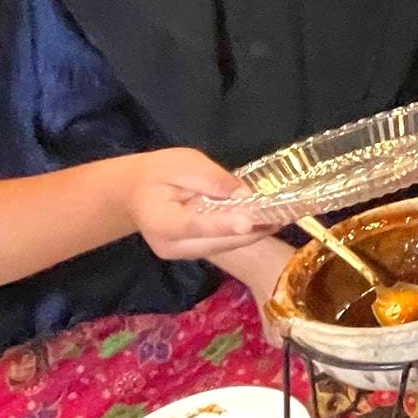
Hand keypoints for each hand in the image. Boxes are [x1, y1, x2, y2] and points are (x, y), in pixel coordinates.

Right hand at [124, 148, 286, 259]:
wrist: (134, 192)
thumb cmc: (157, 173)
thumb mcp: (183, 163)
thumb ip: (211, 179)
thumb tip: (243, 194)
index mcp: (161, 222)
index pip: (195, 225)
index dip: (223, 225)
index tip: (248, 222)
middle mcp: (171, 246)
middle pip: (217, 243)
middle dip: (251, 232)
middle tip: (283, 217)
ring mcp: (182, 254)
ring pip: (223, 248)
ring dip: (252, 235)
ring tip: (282, 220)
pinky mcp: (193, 253)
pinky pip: (222, 246)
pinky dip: (243, 236)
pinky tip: (264, 223)